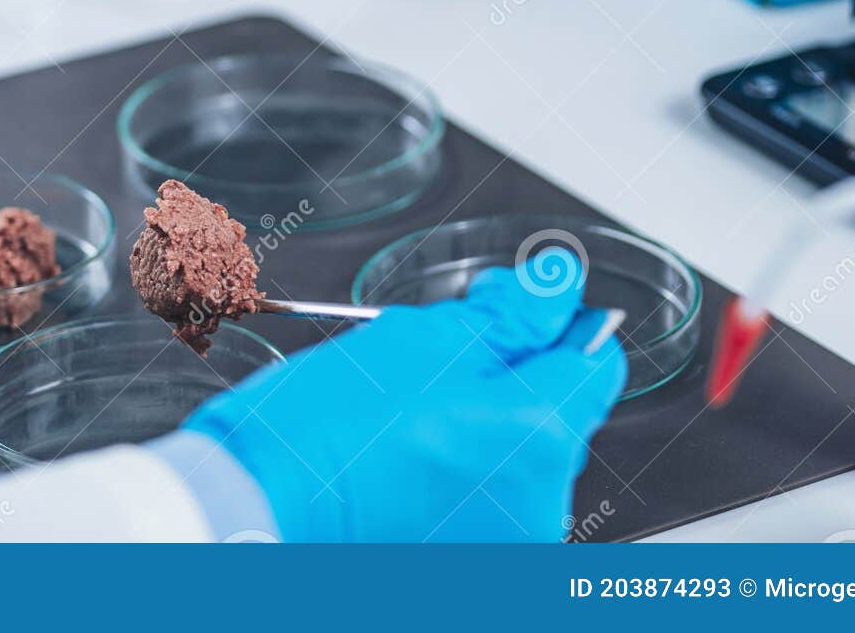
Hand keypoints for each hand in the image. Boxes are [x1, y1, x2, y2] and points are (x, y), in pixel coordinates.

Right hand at [183, 250, 625, 541]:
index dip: (558, 324)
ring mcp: (511, 542)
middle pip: (558, 412)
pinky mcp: (479, 565)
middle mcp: (541, 500)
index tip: (525, 309)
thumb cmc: (322, 426)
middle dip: (511, 374)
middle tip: (436, 355)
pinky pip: (493, 501)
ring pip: (522, 458)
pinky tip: (409, 457)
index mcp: (539, 431)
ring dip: (487, 426)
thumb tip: (556, 289)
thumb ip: (506, 316)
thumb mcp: (419, 340)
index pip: (594, 363)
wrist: (259, 502)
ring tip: (410, 414)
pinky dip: (465, 473)